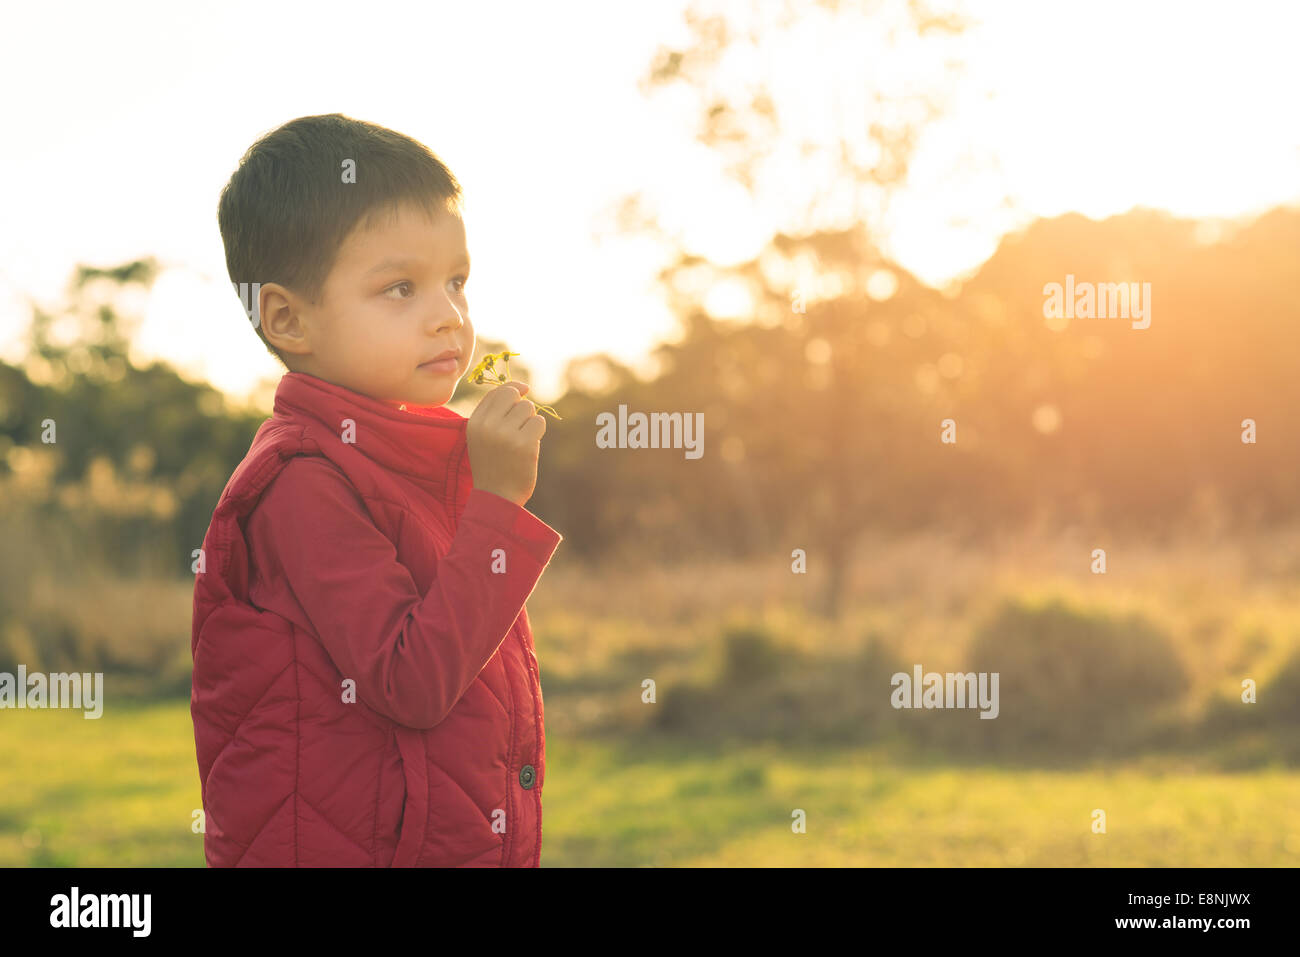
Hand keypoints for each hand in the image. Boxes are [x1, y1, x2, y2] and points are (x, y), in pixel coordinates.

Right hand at [465, 380, 546, 506]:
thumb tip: (521, 388)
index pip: (496, 392)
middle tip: (521, 424)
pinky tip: (530, 446)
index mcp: (475, 423)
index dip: (514, 388)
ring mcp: (506, 434)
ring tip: (522, 439)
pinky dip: (538, 432)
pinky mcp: (524, 444)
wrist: (496, 497)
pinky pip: (539, 422)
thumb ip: (494, 413)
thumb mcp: (483, 437)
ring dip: (531, 421)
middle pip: (514, 395)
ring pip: (528, 408)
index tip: (524, 390)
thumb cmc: (493, 465)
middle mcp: (488, 426)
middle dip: (522, 406)